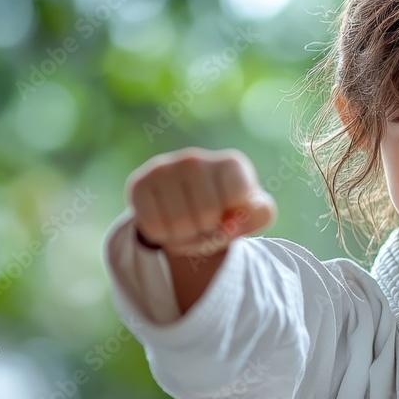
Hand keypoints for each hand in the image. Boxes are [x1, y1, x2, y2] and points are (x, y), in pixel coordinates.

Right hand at [125, 147, 276, 256]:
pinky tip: (168, 225)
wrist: (187, 209)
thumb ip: (260, 215)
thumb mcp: (254, 214)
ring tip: (189, 229)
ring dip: (186, 239)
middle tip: (207, 228)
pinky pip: (153, 227)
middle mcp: (196, 159)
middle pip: (205, 215)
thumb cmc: (228, 212)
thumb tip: (231, 222)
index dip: (235, 218)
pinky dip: (164, 237)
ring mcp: (164, 168)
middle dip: (208, 233)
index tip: (231, 215)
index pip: (235, 197)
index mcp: (230, 163)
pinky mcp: (139, 183)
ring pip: (178, 224)